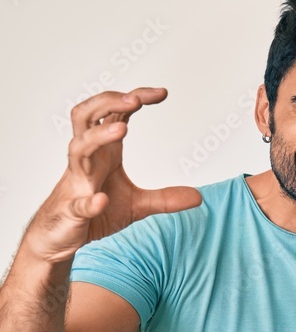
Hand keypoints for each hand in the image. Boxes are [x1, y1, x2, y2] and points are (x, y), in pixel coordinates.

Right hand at [25, 88, 201, 263]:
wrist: (61, 239)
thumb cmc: (96, 214)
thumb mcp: (138, 206)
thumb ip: (166, 199)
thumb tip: (199, 197)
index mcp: (104, 153)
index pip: (115, 114)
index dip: (135, 98)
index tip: (162, 93)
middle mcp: (88, 160)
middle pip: (86, 116)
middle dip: (108, 102)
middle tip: (136, 99)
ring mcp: (77, 183)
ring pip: (79, 148)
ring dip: (99, 136)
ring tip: (123, 128)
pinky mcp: (72, 210)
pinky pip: (79, 203)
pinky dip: (90, 201)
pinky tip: (102, 201)